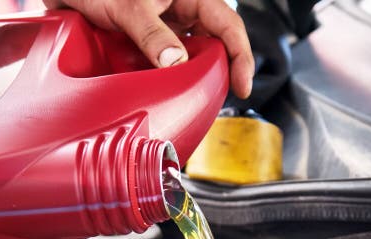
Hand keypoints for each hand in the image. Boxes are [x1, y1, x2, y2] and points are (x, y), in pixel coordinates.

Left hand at [45, 0, 253, 98]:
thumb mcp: (128, 7)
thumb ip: (152, 35)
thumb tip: (176, 64)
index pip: (229, 25)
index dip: (241, 57)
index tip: (242, 86)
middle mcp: (182, 8)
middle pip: (215, 43)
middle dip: (220, 70)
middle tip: (218, 97)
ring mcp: (166, 24)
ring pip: (192, 54)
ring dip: (193, 75)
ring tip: (195, 97)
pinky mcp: (150, 39)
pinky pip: (168, 60)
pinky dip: (169, 76)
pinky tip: (167, 89)